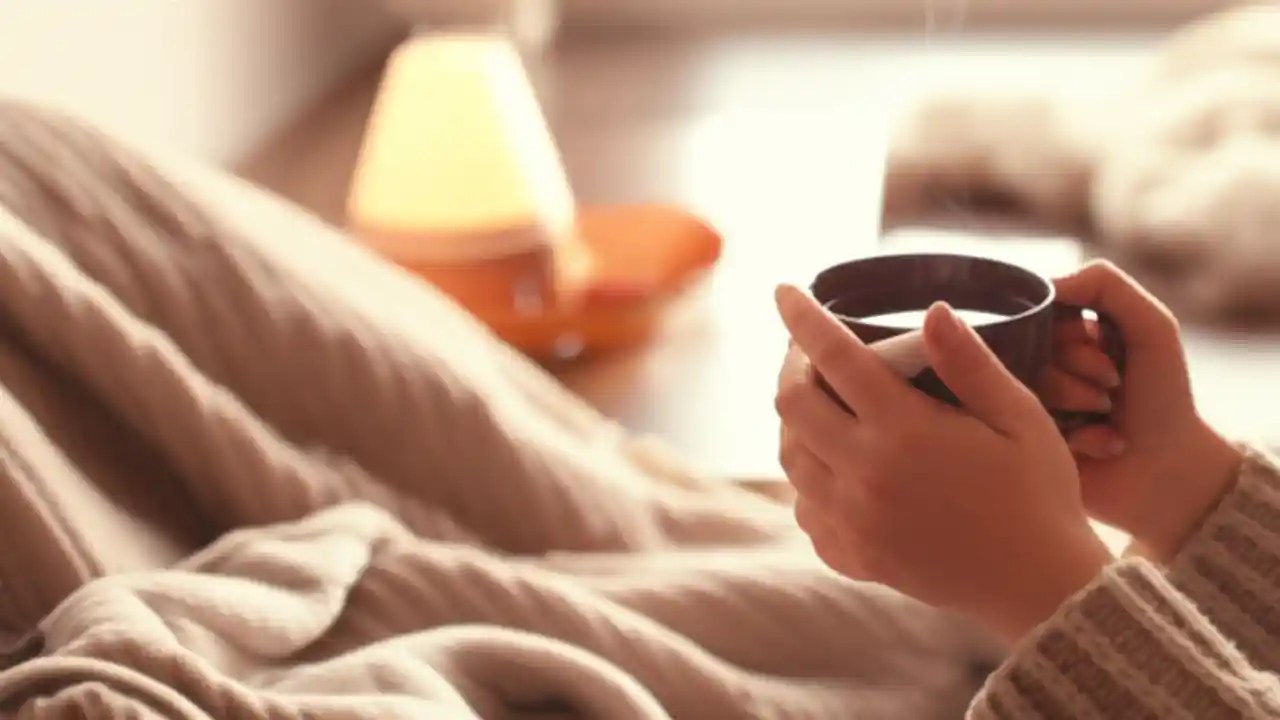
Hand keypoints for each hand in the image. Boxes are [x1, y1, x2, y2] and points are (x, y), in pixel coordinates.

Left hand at [774, 285, 1109, 643]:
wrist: (1041, 588)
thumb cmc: (1039, 492)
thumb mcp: (1021, 417)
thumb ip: (970, 363)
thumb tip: (933, 309)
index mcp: (905, 432)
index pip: (833, 357)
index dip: (803, 317)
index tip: (784, 290)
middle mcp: (865, 476)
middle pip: (792, 404)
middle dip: (792, 366)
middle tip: (810, 351)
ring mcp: (853, 521)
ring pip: (790, 456)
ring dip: (798, 421)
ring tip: (824, 402)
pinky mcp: (853, 556)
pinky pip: (805, 507)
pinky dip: (810, 478)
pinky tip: (837, 464)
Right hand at [1037, 261, 1242, 561]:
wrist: (1170, 469)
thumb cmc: (1163, 397)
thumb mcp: (1152, 327)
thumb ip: (1106, 285)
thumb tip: (1046, 284)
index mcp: (1061, 337)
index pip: (1035, 317)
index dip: (1072, 338)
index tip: (1110, 358)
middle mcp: (1037, 367)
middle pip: (1026, 353)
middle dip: (1080, 373)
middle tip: (1112, 390)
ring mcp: (1027, 406)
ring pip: (1023, 389)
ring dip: (1078, 403)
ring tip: (1107, 417)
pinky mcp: (1024, 443)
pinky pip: (1026, 428)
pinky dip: (1075, 435)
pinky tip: (1100, 444)